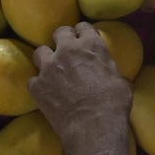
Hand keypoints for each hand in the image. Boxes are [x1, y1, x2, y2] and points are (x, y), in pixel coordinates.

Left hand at [29, 24, 139, 154]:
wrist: (92, 127)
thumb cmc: (113, 104)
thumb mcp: (121, 82)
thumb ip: (110, 70)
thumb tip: (109, 72)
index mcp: (91, 46)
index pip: (83, 27)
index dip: (83, 33)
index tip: (83, 39)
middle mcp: (67, 50)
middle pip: (60, 33)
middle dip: (63, 39)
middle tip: (67, 51)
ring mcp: (49, 67)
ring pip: (40, 52)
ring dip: (46, 59)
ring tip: (52, 70)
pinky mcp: (37, 85)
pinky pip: (33, 80)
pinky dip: (39, 85)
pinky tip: (46, 93)